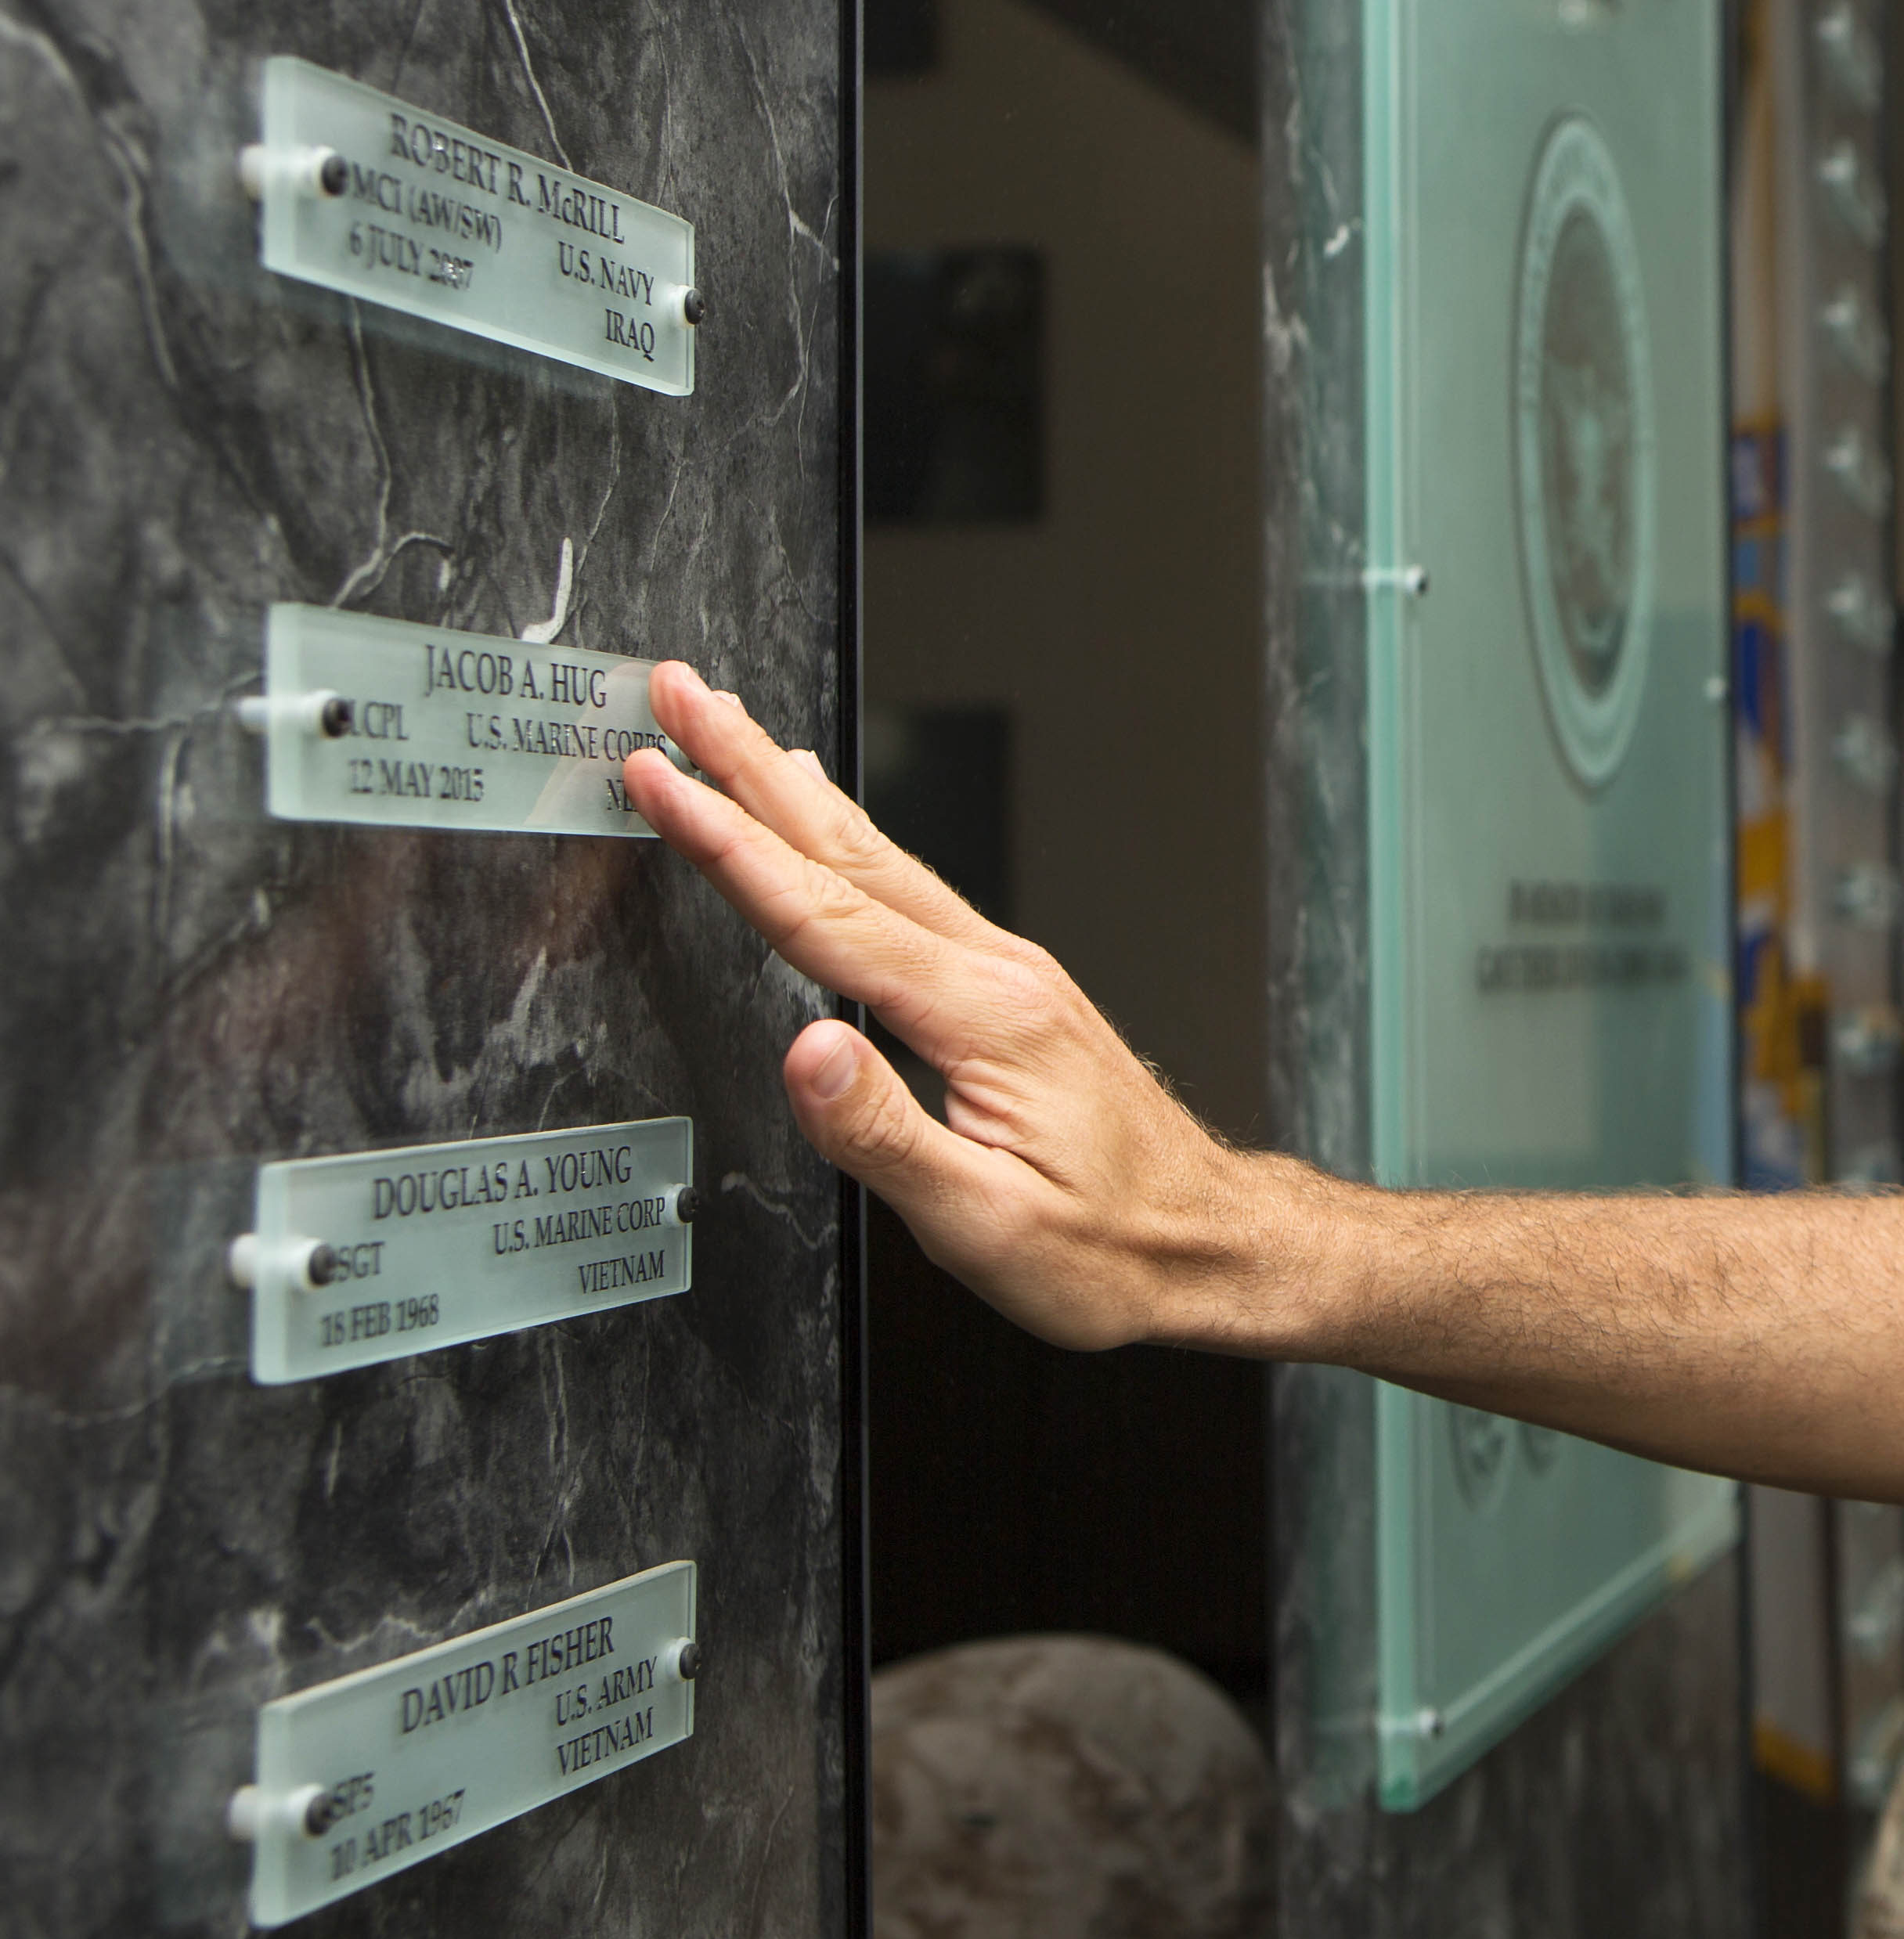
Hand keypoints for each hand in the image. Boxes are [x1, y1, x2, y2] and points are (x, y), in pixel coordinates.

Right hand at [621, 664, 1305, 1354]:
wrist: (1211, 1242)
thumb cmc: (1108, 1247)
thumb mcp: (987, 1223)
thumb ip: (885, 1136)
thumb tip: (806, 1054)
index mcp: (985, 1017)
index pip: (824, 915)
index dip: (727, 843)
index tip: (656, 777)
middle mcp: (1000, 972)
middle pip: (847, 851)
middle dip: (748, 766)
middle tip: (676, 691)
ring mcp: (1009, 972)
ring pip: (879, 857)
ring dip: (792, 788)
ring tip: (728, 726)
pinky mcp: (1011, 990)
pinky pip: (908, 889)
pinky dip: (846, 839)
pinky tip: (823, 818)